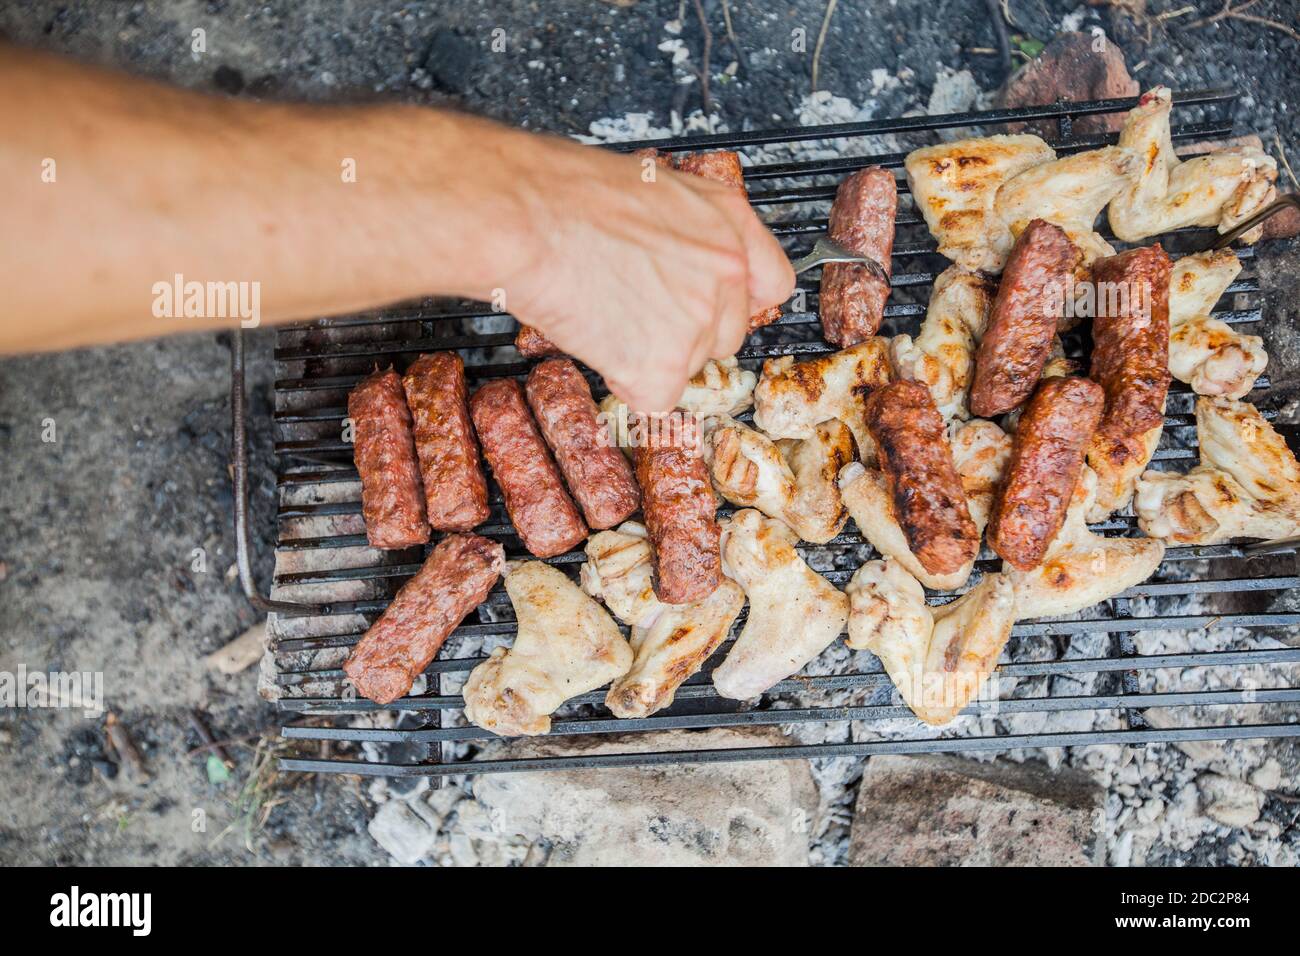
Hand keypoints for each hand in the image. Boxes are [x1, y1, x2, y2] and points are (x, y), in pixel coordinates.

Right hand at [501, 135, 793, 411]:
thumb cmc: (563, 194)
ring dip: (647, 355)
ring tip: (603, 312)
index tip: (712, 307)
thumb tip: (675, 257)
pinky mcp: (664, 365)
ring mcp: (699, 321)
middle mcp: (726, 272)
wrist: (527, 218)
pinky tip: (597, 339)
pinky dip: (624, 380)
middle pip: (726, 336)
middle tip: (633, 309)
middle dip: (683, 334)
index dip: (735, 301)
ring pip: (686, 367)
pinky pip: (654, 397)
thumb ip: (684, 232)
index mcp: (728, 222)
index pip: (772, 284)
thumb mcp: (650, 191)